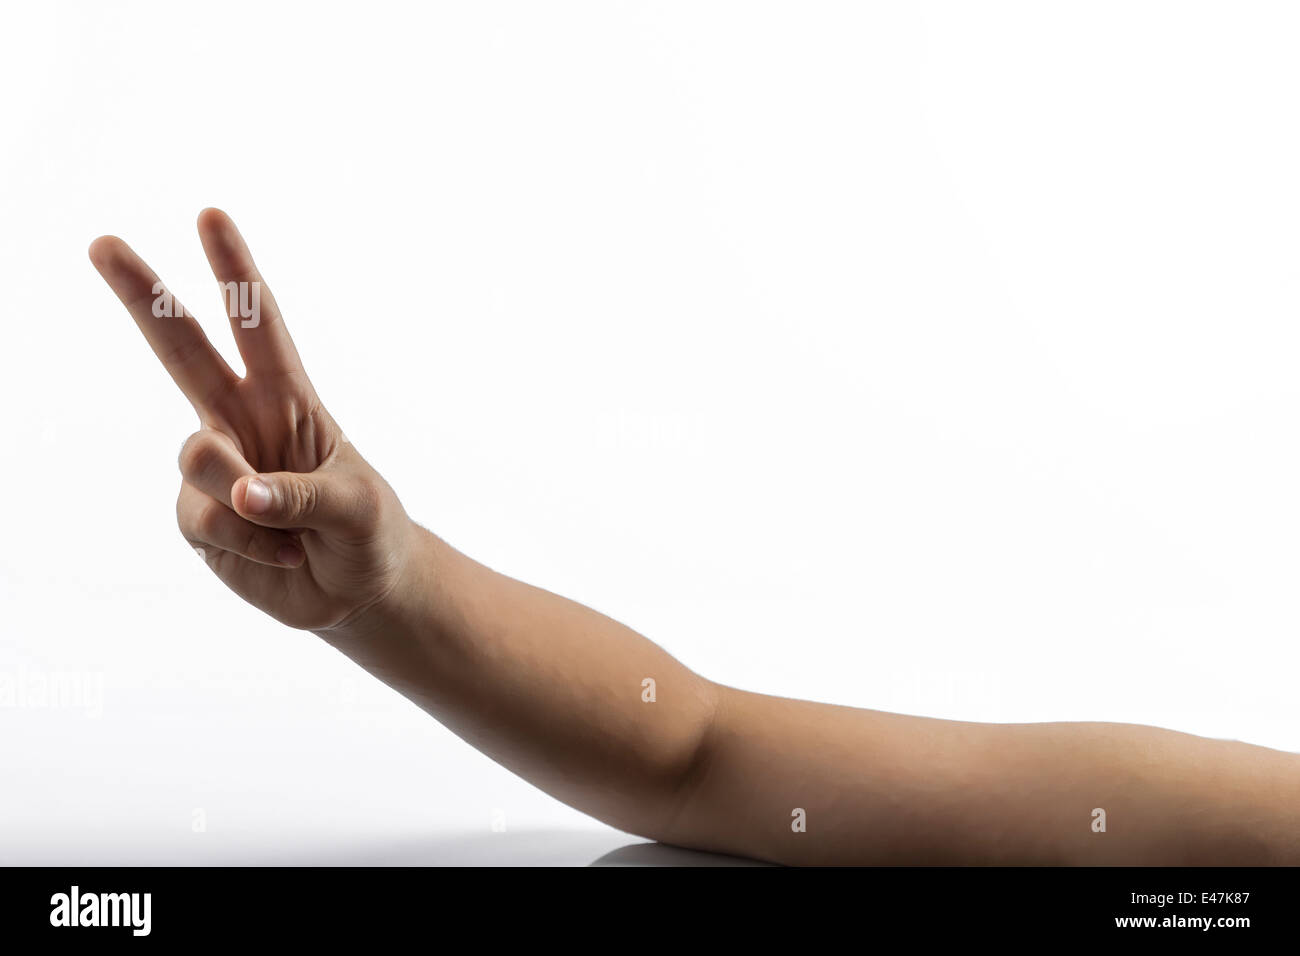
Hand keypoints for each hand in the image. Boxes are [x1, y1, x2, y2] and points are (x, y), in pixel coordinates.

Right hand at [89, 209, 413, 631]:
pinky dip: (249, 544)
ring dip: (243, 497)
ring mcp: (216, 470)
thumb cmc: (369, 532)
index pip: (260, 325)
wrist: (357, 592)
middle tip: (102, 243)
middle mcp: (242, 422)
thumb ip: (302, 494)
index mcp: (289, 398)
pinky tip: (282, 555)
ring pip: (199, 458)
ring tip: (290, 531)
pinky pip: (206, 519)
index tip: (211, 215)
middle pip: (183, 350)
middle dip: (144, 296)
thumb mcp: (357, 507)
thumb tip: (241, 493)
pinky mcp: (199, 518)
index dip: (235, 271)